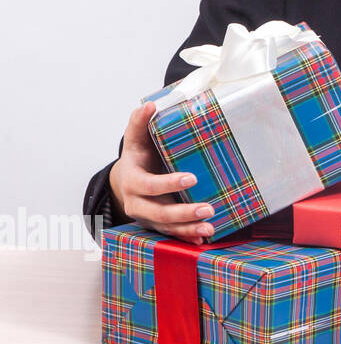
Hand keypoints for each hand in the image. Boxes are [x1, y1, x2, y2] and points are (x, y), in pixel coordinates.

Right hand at [108, 102, 214, 244]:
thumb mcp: (136, 140)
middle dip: (183, 212)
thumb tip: (149, 105)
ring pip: (167, 228)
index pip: (150, 185)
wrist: (126, 180)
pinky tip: (204, 238)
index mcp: (133, 181)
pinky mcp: (157, 226)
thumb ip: (140, 123)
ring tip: (211, 227)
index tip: (192, 178)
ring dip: (189, 229)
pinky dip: (187, 237)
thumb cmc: (138, 157)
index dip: (168, 184)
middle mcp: (137, 203)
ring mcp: (147, 218)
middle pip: (159, 213)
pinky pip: (172, 235)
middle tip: (208, 208)